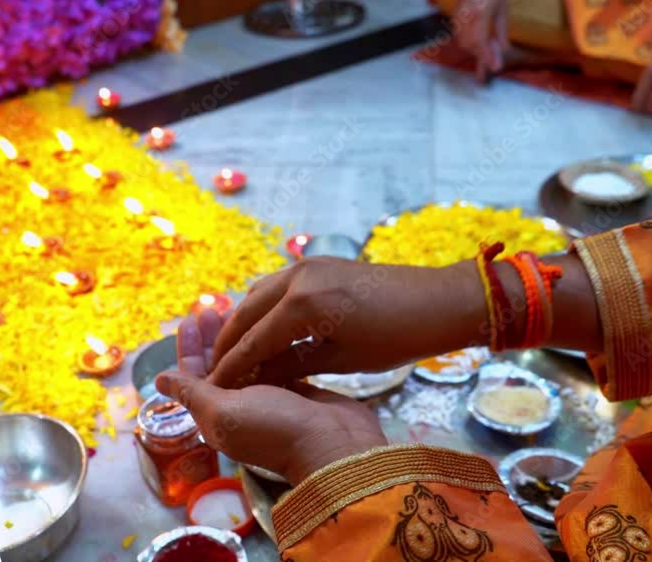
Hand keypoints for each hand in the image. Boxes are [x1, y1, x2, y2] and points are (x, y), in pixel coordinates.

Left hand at [156, 311, 387, 484]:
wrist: (333, 444)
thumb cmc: (274, 429)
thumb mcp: (223, 411)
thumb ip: (193, 392)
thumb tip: (158, 380)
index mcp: (216, 415)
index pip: (193, 376)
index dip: (189, 347)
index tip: (191, 319)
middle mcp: (238, 408)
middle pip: (217, 365)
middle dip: (212, 337)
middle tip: (211, 307)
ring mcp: (268, 399)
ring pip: (245, 362)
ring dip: (239, 338)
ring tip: (237, 310)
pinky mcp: (294, 390)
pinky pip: (273, 362)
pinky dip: (266, 344)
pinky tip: (268, 325)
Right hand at [208, 257, 488, 389]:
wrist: (438, 301)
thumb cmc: (395, 338)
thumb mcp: (340, 360)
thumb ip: (291, 364)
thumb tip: (254, 376)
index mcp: (302, 305)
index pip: (252, 341)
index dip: (231, 368)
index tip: (213, 388)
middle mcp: (296, 278)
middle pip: (245, 313)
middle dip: (227, 343)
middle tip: (214, 371)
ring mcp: (306, 265)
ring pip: (257, 295)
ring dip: (242, 322)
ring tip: (234, 351)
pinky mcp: (316, 263)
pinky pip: (276, 285)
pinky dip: (262, 307)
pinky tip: (262, 327)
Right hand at [454, 0, 509, 82]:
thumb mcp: (502, 9)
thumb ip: (502, 31)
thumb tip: (503, 51)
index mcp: (479, 14)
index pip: (481, 42)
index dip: (487, 57)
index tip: (495, 69)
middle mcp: (465, 17)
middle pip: (469, 45)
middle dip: (481, 55)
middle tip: (493, 62)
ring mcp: (458, 16)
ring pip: (463, 42)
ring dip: (475, 49)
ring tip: (488, 51)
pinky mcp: (455, 15)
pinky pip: (460, 35)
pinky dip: (470, 42)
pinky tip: (480, 43)